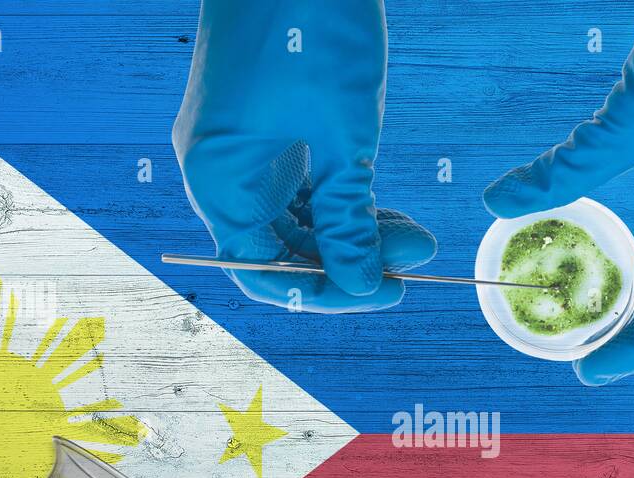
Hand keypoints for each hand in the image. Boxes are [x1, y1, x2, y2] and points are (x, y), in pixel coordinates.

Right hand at [173, 0, 435, 312]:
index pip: (263, 272)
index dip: (324, 294)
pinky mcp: (258, 126)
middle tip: (415, 259)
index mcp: (219, 180)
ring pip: (292, 219)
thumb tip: (361, 286)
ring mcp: (237, 147)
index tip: (385, 292)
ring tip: (413, 235)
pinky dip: (338, 200)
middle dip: (349, 260)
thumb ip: (348, 219)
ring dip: (350, 233)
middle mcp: (218, 170)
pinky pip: (295, 185)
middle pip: (280, 249)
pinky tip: (383, 207)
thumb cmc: (310, 25)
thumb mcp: (343, 136)